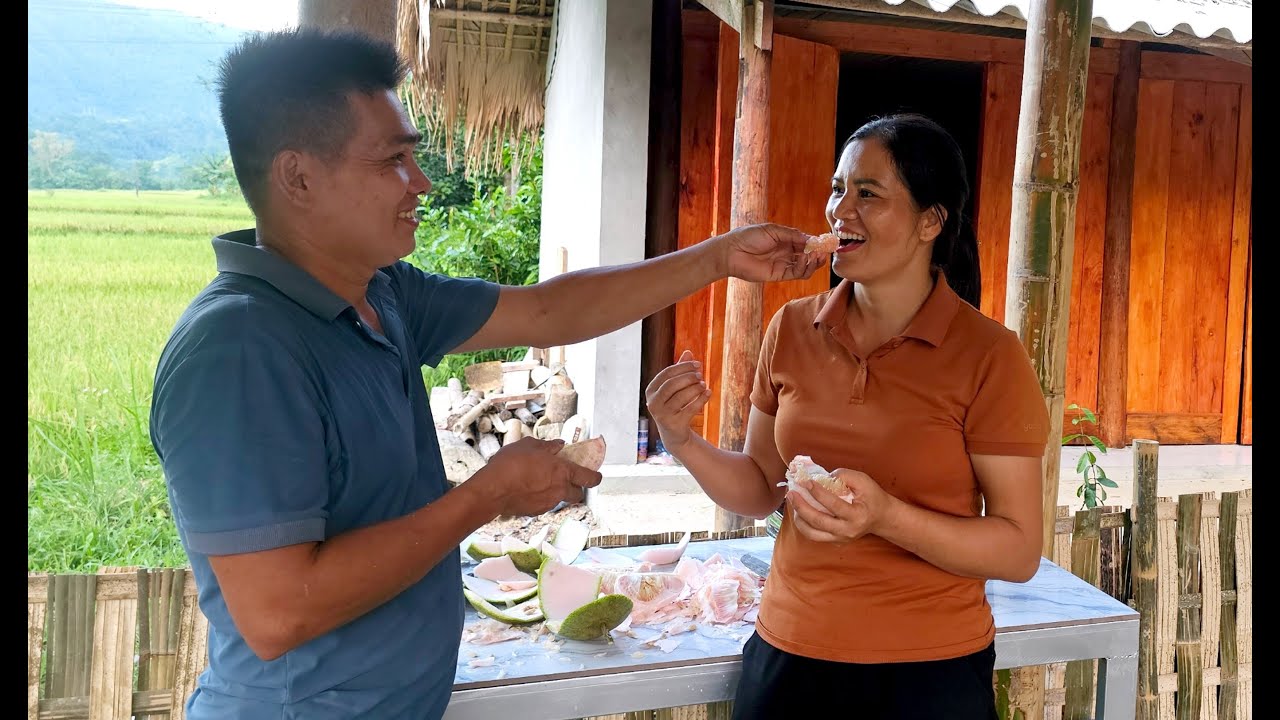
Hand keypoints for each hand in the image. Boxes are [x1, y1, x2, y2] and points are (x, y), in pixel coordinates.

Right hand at [479, 436, 602, 516]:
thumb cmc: (511, 464)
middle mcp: (560, 490)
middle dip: (576, 488)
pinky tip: (528, 489)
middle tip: (567, 479)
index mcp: (563, 471)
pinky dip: (541, 498)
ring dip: (556, 492)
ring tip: (540, 481)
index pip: (589, 477)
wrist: (493, 490)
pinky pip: (544, 504)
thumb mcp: (529, 445)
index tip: (597, 476)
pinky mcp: (535, 512)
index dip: (596, 477)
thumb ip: (547, 446)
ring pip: (560, 499)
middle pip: (577, 494)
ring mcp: (548, 503)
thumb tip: (558, 445)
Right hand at [644, 350, 710, 451]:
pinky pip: (690, 409)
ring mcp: (662, 415)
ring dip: (695, 388)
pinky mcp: (674, 424)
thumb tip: (688, 352)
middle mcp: (653, 403)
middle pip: (672, 384)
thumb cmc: (674, 405)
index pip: (667, 373)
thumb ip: (680, 371)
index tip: (698, 364)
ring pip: (681, 397)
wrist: (674, 434)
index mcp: (651, 390)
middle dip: (689, 377)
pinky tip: (709, 392)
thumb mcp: (675, 388)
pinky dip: (701, 399)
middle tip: (701, 374)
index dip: (683, 367)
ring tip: (704, 384)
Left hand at [717, 223, 827, 282]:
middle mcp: (787, 253)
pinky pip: (796, 274)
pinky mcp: (779, 275)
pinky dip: (803, 267)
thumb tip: (811, 239)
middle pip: (808, 256)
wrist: (732, 251)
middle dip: (818, 254)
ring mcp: (783, 264)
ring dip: (813, 262)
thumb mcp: (773, 230)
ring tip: (814, 256)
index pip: (806, 243)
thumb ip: (792, 235)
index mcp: (786, 240)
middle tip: (823, 252)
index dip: (817, 243)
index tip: (826, 242)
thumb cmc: (749, 236)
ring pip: (805, 267)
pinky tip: (804, 259)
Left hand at [790, 469, 893, 543]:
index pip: (833, 505)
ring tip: (793, 502)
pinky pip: (814, 535)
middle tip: (791, 493)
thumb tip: (822, 477)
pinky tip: (799, 511)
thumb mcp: (863, 481)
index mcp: (857, 516)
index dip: (818, 492)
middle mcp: (848, 530)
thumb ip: (844, 476)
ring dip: (798, 517)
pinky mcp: (835, 541)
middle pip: (818, 521)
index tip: (806, 481)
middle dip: (801, 506)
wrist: (881, 517)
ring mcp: (840, 539)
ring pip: (812, 533)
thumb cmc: (873, 497)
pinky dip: (804, 523)